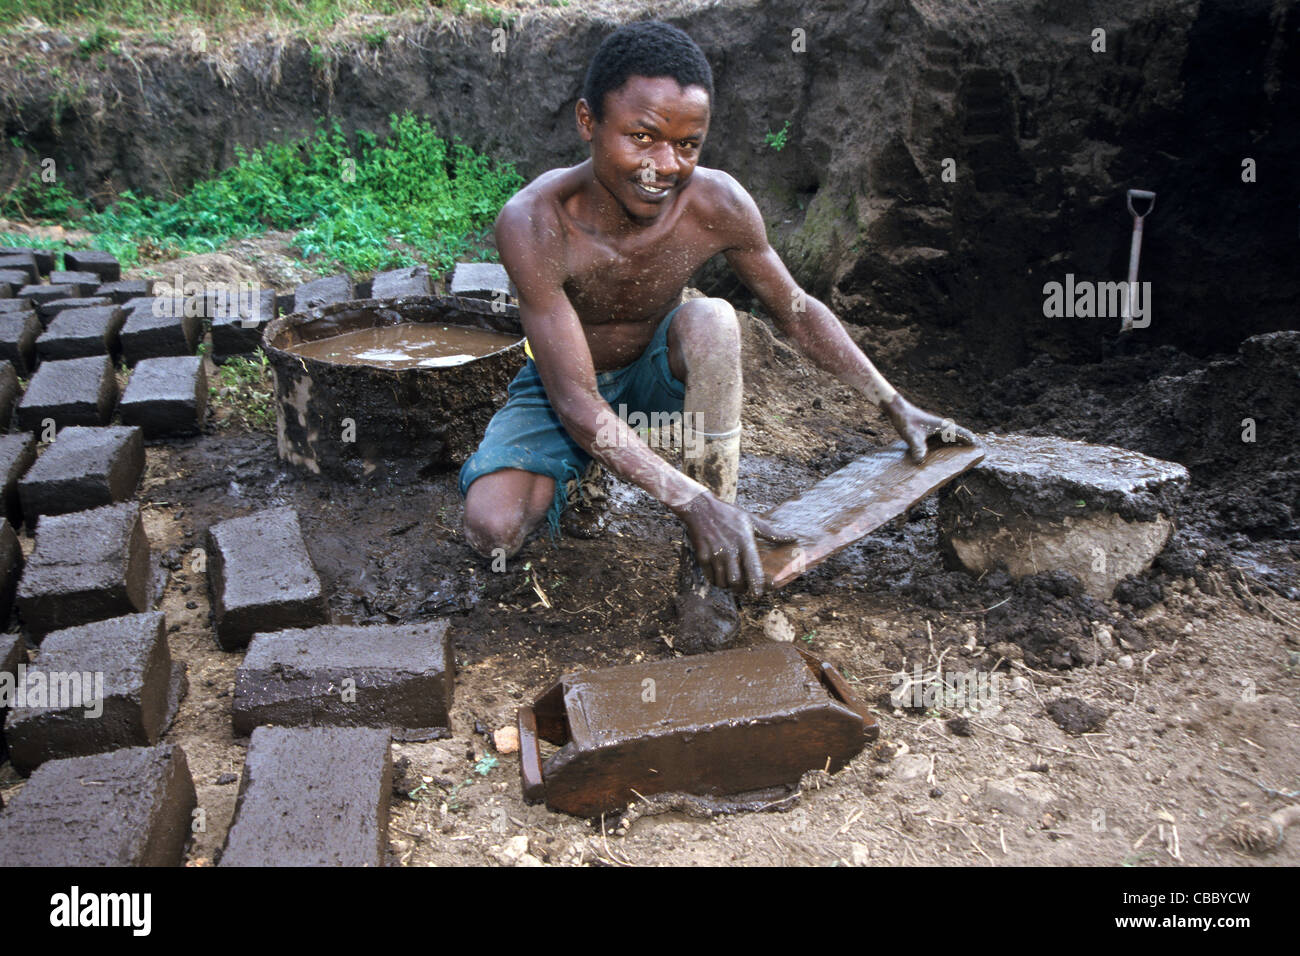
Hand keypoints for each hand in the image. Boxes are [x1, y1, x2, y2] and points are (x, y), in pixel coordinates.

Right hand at [674, 492, 797, 597]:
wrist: (700, 508)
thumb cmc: (728, 514)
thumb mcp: (751, 520)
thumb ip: (771, 532)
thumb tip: (793, 538)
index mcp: (744, 542)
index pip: (752, 569)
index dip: (756, 584)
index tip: (758, 594)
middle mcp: (729, 550)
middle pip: (736, 581)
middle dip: (741, 589)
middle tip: (744, 588)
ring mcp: (715, 554)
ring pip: (723, 582)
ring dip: (728, 586)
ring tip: (731, 582)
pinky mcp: (702, 556)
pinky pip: (710, 578)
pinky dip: (716, 581)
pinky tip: (720, 576)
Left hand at [883, 393, 977, 462]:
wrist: (897, 409)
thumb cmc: (905, 420)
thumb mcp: (912, 435)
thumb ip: (917, 447)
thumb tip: (920, 461)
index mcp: (943, 426)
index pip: (963, 433)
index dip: (973, 441)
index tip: (982, 449)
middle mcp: (942, 427)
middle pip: (959, 436)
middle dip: (968, 445)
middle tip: (975, 456)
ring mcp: (935, 428)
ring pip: (951, 438)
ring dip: (957, 446)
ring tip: (961, 458)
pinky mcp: (928, 431)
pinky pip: (942, 440)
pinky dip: (946, 446)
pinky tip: (942, 455)